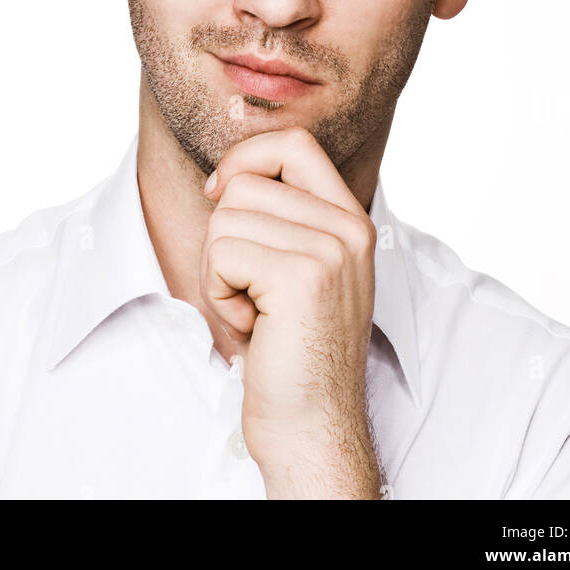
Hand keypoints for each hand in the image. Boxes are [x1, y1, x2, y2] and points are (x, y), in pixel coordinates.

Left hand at [200, 125, 382, 498]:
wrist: (312, 425)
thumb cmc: (291, 351)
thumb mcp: (298, 268)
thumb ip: (282, 217)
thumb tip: (227, 172)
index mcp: (351, 219)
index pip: (293, 143)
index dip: (245, 158)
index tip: (221, 195)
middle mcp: (349, 228)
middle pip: (246, 181)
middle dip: (224, 233)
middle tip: (249, 285)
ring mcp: (331, 250)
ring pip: (227, 217)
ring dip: (219, 270)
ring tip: (254, 309)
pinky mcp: (303, 277)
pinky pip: (222, 252)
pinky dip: (218, 293)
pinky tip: (252, 325)